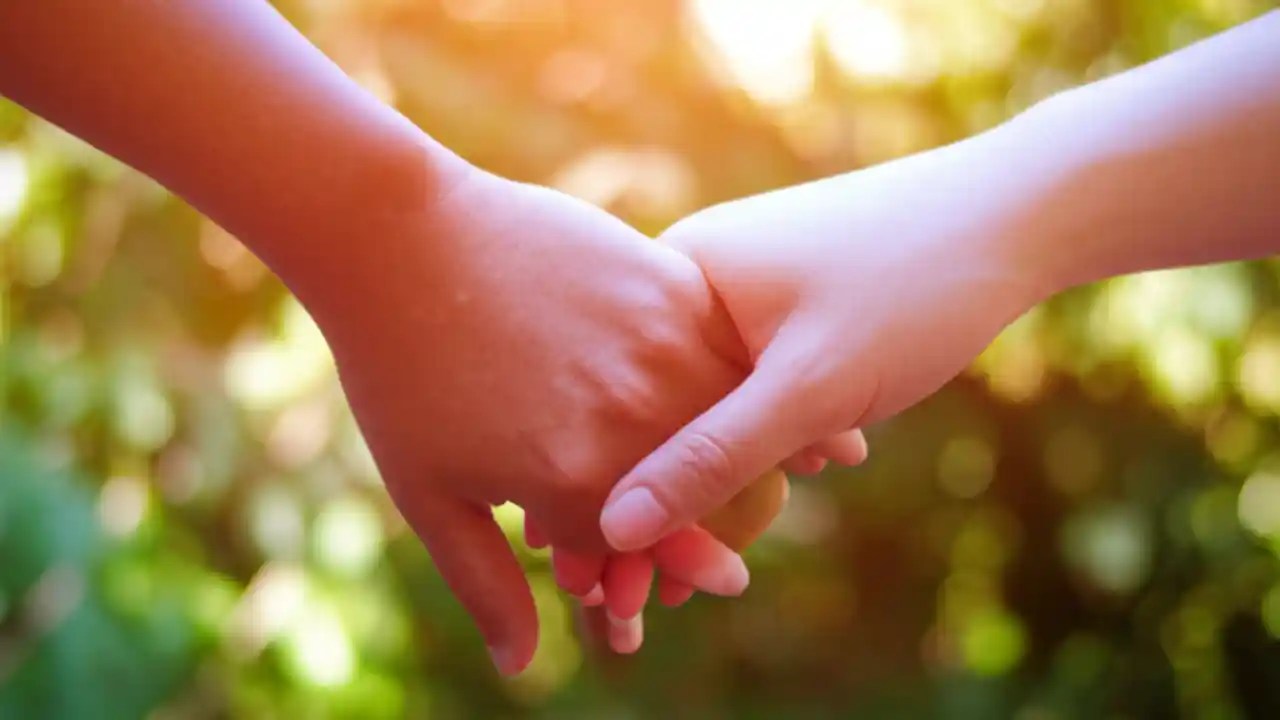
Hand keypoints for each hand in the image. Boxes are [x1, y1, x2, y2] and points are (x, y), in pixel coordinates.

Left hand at [315, 161, 754, 673]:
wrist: (398, 239)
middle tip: (740, 533)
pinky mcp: (669, 287)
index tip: (713, 578)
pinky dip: (748, 374)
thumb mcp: (430, 495)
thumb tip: (520, 667)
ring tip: (799, 456)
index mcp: (577, 484)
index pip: (652, 551)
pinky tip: (768, 375)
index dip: (675, 567)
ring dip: (757, 443)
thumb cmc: (401, 373)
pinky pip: (728, 347)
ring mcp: (659, 349)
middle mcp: (635, 424)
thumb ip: (487, 584)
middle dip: (720, 515)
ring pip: (734, 418)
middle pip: (709, 491)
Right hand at [600, 135, 1044, 550]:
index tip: (609, 581)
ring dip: (715, 468)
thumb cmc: (911, 289)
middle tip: (659, 594)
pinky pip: (748, 376)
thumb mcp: (808, 389)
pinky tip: (793, 476)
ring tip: (713, 557)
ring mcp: (740, 278)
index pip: (609, 398)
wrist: (1016, 213)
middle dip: (663, 494)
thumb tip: (615, 527)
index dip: (606, 491)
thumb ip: (711, 459)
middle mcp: (693, 267)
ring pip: (704, 396)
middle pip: (650, 402)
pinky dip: (761, 430)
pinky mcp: (785, 292)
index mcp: (674, 271)